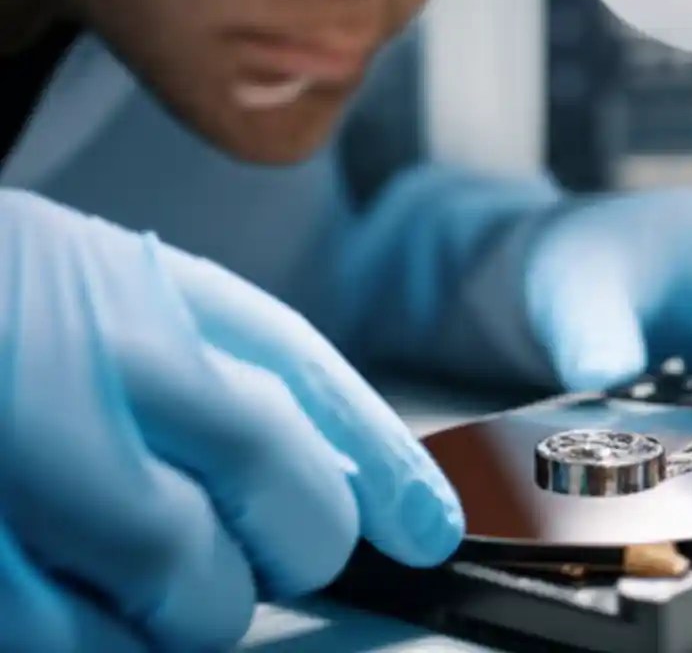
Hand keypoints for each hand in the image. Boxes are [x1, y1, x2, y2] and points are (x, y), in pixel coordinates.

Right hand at [0, 191, 461, 651]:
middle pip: (281, 524)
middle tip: (257, 542)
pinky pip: (64, 638)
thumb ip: (250, 375)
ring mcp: (22, 471)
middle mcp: (95, 382)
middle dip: (292, 552)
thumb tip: (364, 481)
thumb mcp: (139, 293)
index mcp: (153, 304)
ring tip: (137, 547)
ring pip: (186, 609)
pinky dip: (88, 631)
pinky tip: (63, 572)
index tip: (431, 530)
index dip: (391, 480)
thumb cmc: (14, 304)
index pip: (316, 404)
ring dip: (187, 607)